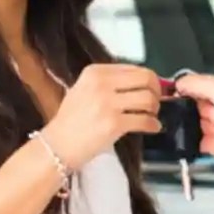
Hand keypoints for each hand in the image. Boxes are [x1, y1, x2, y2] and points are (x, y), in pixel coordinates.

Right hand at [43, 64, 162, 168]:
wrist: (57, 145)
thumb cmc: (71, 120)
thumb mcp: (83, 90)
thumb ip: (109, 82)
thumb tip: (141, 82)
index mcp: (94, 72)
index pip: (133, 67)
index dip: (148, 78)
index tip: (152, 88)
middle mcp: (101, 84)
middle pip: (145, 78)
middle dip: (156, 90)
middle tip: (156, 100)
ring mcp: (108, 104)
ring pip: (148, 99)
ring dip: (155, 108)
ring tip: (151, 115)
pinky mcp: (114, 124)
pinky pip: (145, 120)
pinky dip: (153, 124)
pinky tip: (152, 127)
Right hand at [173, 74, 213, 201]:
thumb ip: (199, 83)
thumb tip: (182, 82)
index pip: (211, 83)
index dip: (194, 86)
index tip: (177, 90)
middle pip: (205, 103)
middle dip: (195, 106)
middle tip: (187, 108)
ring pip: (203, 122)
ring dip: (196, 123)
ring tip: (197, 124)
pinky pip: (204, 141)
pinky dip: (197, 140)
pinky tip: (191, 138)